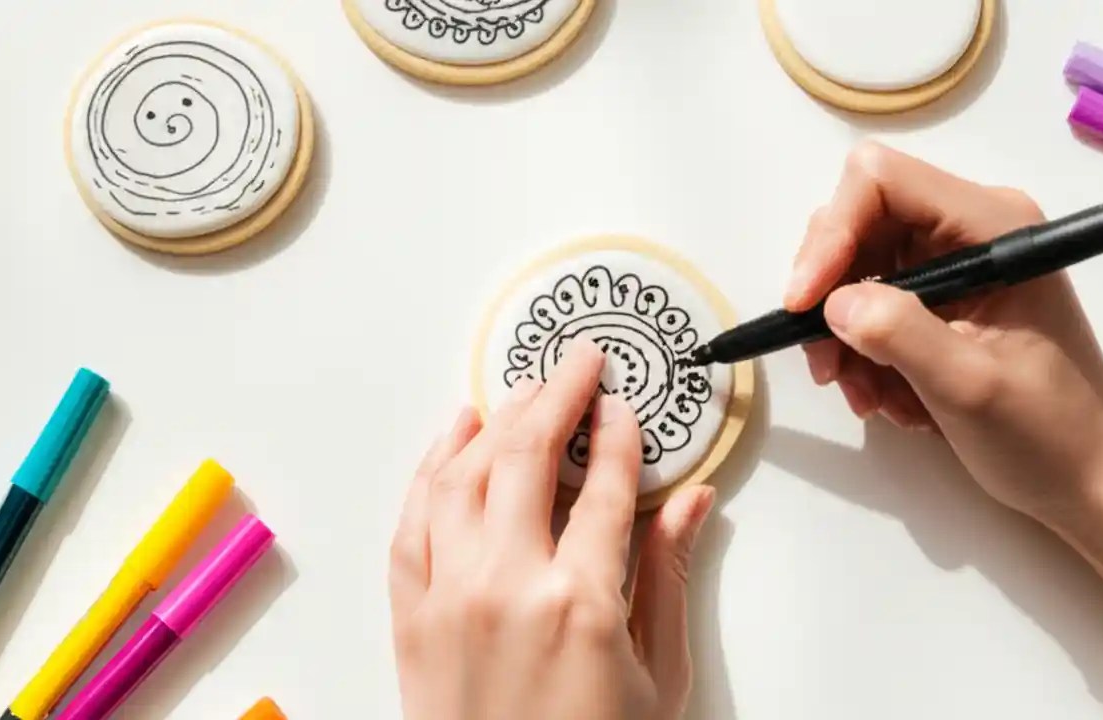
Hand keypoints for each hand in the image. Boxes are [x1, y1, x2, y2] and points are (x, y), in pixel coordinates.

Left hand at [390, 343, 715, 719]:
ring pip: (463, 475)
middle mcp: (506, 586)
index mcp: (581, 602)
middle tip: (580, 361)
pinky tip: (454, 438)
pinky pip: (412, 521)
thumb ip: (667, 576)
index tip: (624, 404)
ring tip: (523, 389)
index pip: (606, 486)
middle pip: (530, 456)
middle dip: (558, 394)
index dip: (619, 435)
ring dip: (494, 421)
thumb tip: (692, 502)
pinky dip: (430, 470)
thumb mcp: (656, 676)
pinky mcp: (410, 615)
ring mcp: (448, 597)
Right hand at [785, 142, 1102, 524]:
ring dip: (846, 338)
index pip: (880, 182)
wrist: (1088, 482)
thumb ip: (900, 334)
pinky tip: (889, 399)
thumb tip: (833, 304)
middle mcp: (970, 230)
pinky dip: (865, 355)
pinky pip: (875, 308)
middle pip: (859, 224)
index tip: (805, 305)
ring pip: (858, 272)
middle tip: (827, 367)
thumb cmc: (1046, 433)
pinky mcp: (945, 301)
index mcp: (992, 225)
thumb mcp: (968, 385)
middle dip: (831, 297)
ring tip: (869, 399)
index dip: (831, 234)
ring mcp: (957, 265)